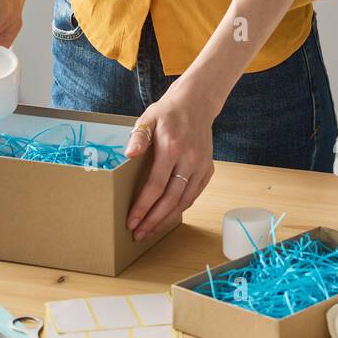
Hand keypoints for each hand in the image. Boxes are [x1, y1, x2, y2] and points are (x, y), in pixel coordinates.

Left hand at [124, 80, 216, 238]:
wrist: (197, 103)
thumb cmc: (168, 112)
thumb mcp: (148, 118)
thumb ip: (138, 137)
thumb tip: (129, 154)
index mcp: (172, 148)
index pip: (156, 185)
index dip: (143, 206)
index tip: (131, 221)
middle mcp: (189, 159)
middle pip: (171, 199)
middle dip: (153, 220)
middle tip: (138, 234)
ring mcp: (201, 165)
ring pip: (185, 201)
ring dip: (166, 219)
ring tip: (150, 230)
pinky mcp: (207, 169)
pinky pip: (194, 194)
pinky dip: (180, 208)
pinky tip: (168, 216)